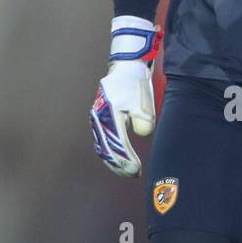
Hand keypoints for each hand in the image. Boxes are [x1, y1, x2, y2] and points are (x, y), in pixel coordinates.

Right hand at [90, 18, 161, 175]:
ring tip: (129, 172)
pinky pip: (102, 143)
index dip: (127, 160)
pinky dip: (111, 154)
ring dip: (115, 162)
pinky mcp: (100, 120)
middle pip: (107, 149)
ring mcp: (97, 120)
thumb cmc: (135, 84)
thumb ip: (143, 119)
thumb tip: (142, 134)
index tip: (136, 170)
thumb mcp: (142, 101)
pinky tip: (120, 163)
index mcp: (109, 114)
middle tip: (134, 174)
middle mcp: (99, 118)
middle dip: (120, 165)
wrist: (126, 68)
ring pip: (103, 148)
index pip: (117, 144)